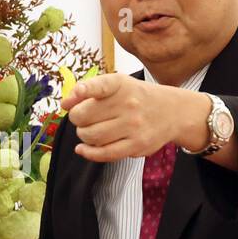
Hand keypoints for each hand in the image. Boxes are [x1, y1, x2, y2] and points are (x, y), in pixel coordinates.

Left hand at [64, 73, 209, 161]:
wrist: (172, 112)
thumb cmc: (136, 98)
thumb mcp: (117, 85)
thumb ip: (89, 91)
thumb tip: (64, 104)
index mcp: (121, 85)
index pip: (100, 85)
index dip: (84, 90)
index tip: (77, 93)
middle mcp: (128, 104)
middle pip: (84, 116)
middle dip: (76, 118)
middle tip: (82, 118)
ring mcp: (133, 126)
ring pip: (91, 136)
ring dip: (83, 135)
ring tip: (88, 131)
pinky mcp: (136, 145)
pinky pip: (104, 153)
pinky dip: (88, 152)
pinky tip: (83, 148)